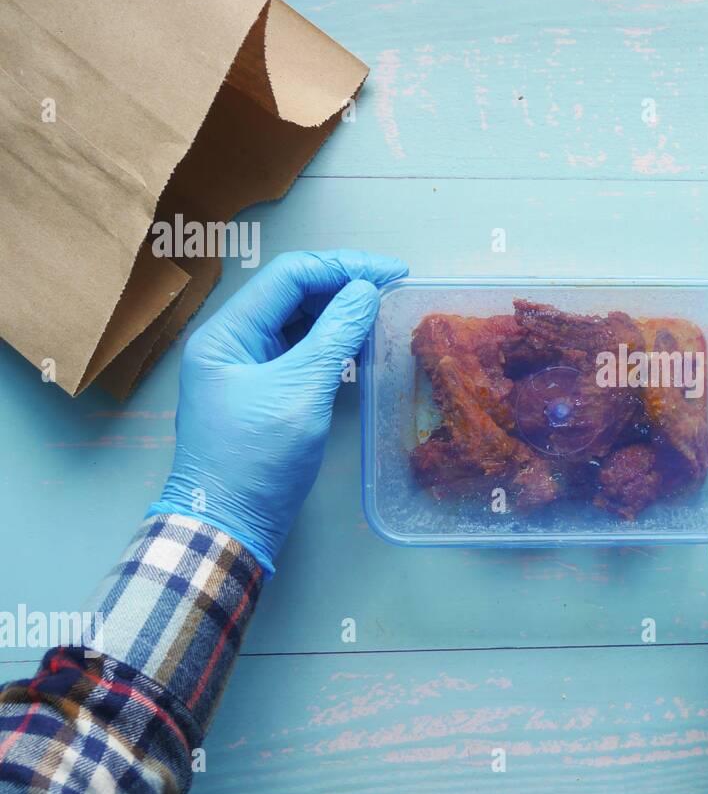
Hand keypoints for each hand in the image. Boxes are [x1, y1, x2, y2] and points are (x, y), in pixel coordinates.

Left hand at [151, 250, 407, 571]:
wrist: (228, 526)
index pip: (289, 276)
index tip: (393, 273)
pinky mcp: (262, 390)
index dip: (344, 267)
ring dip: (340, 311)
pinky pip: (299, 350)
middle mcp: (232, 342)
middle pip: (292, 292)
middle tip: (394, 287)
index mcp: (227, 334)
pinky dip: (332, 341)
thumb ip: (334, 337)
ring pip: (297, 319)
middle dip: (343, 284)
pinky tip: (360, 342)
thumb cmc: (256, 461)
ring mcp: (245, 366)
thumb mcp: (301, 394)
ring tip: (383, 310)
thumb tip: (366, 291)